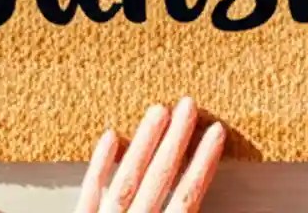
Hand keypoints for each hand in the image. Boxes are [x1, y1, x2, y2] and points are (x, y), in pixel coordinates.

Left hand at [75, 97, 225, 212]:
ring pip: (128, 178)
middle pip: (159, 177)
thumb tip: (184, 181)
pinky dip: (101, 164)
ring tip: (159, 109)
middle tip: (188, 105)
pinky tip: (111, 136)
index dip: (204, 163)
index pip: (187, 196)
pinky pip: (90, 191)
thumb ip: (184, 211)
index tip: (217, 133)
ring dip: (145, 142)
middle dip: (176, 139)